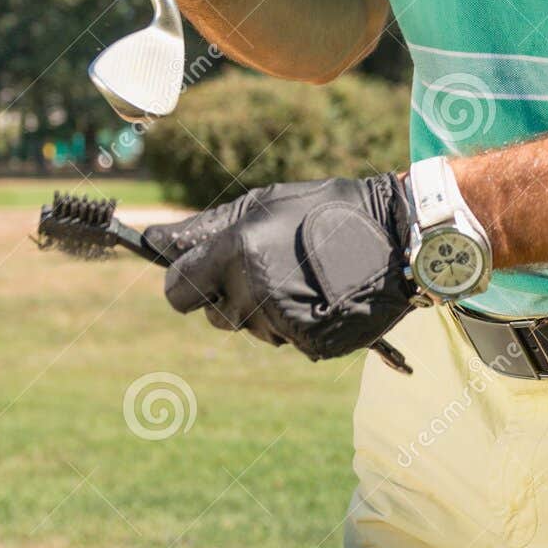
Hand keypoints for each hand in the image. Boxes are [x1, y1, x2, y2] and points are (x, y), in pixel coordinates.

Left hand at [143, 177, 416, 361]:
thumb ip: (206, 227)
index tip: (201, 275)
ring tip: (302, 278)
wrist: (394, 237)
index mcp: (235, 252)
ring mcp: (281, 321)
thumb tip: (153, 238)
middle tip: (270, 269)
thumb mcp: (263, 204)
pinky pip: (285, 340)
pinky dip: (297, 324)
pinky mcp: (308, 343)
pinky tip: (320, 297)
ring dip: (266, 311)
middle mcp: (252, 291)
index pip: (177, 290)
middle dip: (232, 296)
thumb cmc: (324, 211)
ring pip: (252, 329)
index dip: (185, 283)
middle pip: (215, 315)